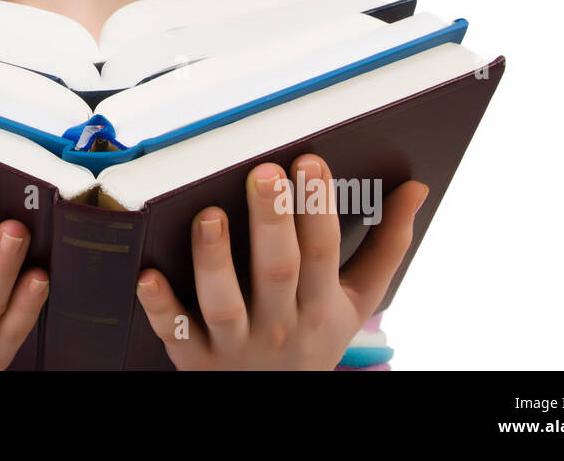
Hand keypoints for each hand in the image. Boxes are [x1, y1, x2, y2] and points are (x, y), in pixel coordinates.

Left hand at [134, 154, 427, 369]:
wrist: (277, 403)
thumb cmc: (313, 335)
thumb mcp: (356, 301)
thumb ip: (386, 246)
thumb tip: (415, 188)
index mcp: (320, 303)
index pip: (322, 251)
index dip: (317, 207)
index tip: (309, 160)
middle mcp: (279, 324)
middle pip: (277, 271)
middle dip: (272, 221)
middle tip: (264, 172)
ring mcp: (235, 343)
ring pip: (224, 301)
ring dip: (215, 259)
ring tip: (209, 215)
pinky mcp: (195, 358)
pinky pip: (175, 332)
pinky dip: (160, 307)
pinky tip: (147, 275)